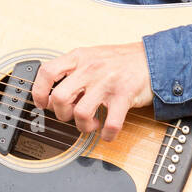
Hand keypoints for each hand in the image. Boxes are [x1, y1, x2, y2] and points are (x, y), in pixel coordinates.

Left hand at [29, 42, 153, 139]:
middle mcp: (90, 69)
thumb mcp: (91, 57)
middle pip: (59, 97)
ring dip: (83, 126)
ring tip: (91, 123)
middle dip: (61, 114)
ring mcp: (106, 82)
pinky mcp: (124, 95)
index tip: (42, 103)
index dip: (38, 92)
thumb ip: (72, 71)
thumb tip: (52, 95)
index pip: (47, 72)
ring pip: (80, 113)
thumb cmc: (120, 61)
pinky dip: (107, 135)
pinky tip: (107, 132)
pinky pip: (111, 124)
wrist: (153, 59)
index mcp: (78, 58)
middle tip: (70, 115)